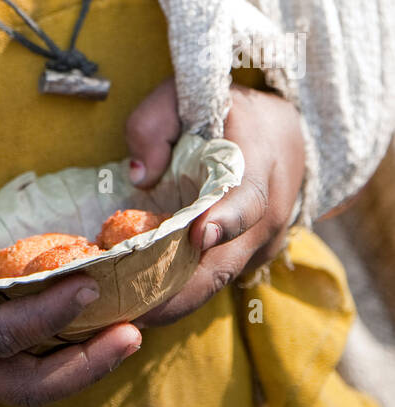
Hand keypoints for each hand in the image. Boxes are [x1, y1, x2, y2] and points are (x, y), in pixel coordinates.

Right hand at [0, 221, 142, 406]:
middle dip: (85, 364)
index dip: (51, 310)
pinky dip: (47, 359)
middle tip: (132, 333)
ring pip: (22, 387)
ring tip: (118, 334)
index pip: (1, 330)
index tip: (90, 283)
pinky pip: (7, 374)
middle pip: (27, 384)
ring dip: (75, 367)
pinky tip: (70, 330)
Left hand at [122, 79, 304, 327]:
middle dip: (179, 292)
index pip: (248, 198)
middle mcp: (268, 213)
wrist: (283, 131)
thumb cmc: (225, 109)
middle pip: (226, 262)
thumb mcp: (186, 94)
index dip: (226, 219)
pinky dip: (182, 292)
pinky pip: (216, 280)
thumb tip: (140, 176)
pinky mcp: (251, 258)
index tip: (199, 236)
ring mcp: (263, 242)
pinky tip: (140, 298)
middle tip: (131, 310)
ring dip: (175, 299)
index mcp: (258, 164)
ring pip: (217, 280)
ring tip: (124, 312)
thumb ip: (156, 124)